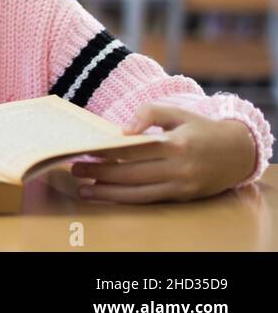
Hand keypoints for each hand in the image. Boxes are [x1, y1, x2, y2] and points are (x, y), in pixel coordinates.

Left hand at [71, 103, 257, 203]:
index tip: (86, 151)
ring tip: (84, 189)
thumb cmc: (201, 129)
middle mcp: (180, 168)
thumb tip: (123, 130)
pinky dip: (127, 199)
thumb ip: (149, 113)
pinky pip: (150, 200)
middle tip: (75, 169)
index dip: (108, 153)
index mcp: (176, 144)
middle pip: (132, 174)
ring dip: (109, 192)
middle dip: (101, 173)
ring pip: (139, 193)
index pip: (134, 150)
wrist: (238, 153)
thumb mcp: (178, 112)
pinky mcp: (182, 197)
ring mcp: (182, 186)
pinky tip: (108, 195)